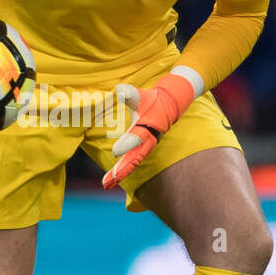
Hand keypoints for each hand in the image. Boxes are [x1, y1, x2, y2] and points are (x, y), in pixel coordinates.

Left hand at [102, 73, 194, 188]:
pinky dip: (122, 172)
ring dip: (120, 174)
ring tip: (106, 185)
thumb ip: (129, 93)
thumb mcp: (141, 95)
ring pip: (133, 164)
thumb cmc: (151, 100)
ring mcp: (146, 147)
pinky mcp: (143, 150)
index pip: (137, 138)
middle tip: (108, 181)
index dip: (127, 145)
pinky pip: (132, 163)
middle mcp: (148, 140)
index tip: (114, 153)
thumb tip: (118, 89)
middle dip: (122, 170)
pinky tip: (111, 181)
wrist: (168, 106)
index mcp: (148, 126)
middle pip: (135, 158)